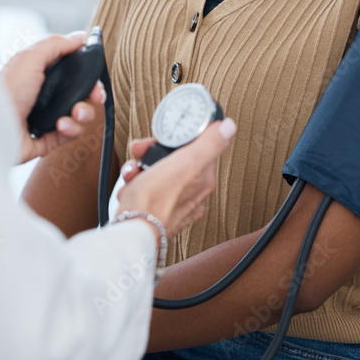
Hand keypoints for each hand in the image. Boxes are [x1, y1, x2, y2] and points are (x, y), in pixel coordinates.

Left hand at [2, 33, 106, 164]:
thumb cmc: (6, 91)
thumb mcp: (30, 58)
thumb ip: (55, 45)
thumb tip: (79, 37)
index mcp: (38, 73)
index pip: (71, 70)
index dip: (87, 72)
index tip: (96, 74)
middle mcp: (43, 94)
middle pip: (80, 93)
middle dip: (92, 94)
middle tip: (96, 97)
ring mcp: (45, 117)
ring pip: (79, 115)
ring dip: (83, 113)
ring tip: (75, 113)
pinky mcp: (46, 138)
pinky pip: (69, 134)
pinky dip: (70, 129)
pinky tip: (61, 125)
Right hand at [117, 120, 236, 242]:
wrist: (133, 231)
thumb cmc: (156, 201)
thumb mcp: (185, 163)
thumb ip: (209, 144)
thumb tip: (228, 127)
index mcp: (203, 179)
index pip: (196, 147)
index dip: (178, 138)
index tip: (164, 137)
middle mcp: (191, 192)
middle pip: (173, 159)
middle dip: (152, 153)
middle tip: (142, 153)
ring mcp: (173, 202)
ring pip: (156, 173)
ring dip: (140, 169)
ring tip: (133, 174)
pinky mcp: (155, 210)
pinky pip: (144, 189)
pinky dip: (134, 185)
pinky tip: (130, 188)